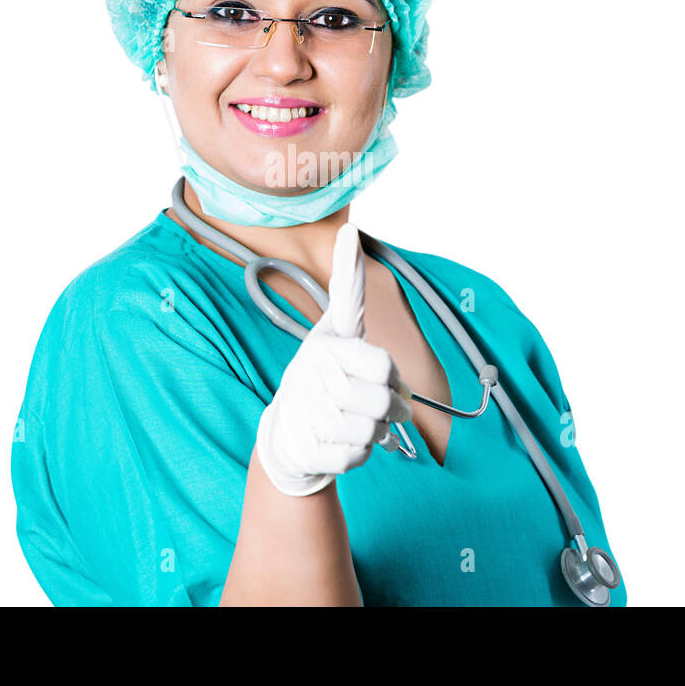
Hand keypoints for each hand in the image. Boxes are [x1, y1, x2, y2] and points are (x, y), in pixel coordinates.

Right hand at [255, 223, 413, 496]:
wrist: (289, 437)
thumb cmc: (326, 384)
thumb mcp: (338, 344)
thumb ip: (353, 305)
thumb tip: (349, 234)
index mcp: (330, 339)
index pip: (346, 300)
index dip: (348, 266)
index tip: (349, 231)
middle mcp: (314, 365)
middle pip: (386, 393)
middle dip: (395, 407)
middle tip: (385, 406)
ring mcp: (308, 406)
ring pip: (375, 426)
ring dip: (377, 431)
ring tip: (356, 421)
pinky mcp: (308, 444)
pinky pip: (359, 454)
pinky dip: (360, 453)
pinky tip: (340, 440)